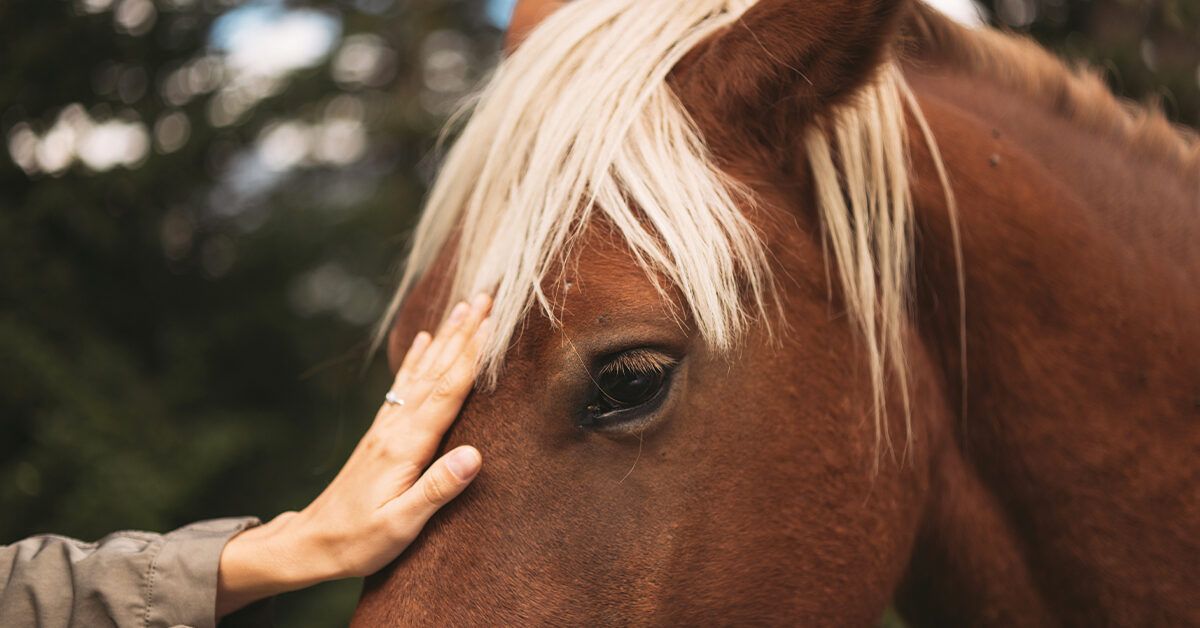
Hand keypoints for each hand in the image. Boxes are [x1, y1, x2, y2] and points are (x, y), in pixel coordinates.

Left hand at [215, 294, 493, 617]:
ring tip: (463, 307)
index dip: (473, 356)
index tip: (494, 323)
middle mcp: (396, 427)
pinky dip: (417, 359)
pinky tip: (424, 340)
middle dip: (463, 332)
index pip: (447, 392)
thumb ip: (437, 489)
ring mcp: (386, 427)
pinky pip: (404, 385)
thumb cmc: (357, 541)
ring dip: (445, 337)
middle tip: (486, 296)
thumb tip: (474, 455)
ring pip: (422, 372)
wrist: (310, 544)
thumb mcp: (400, 525)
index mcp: (406, 446)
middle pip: (437, 371)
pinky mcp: (381, 434)